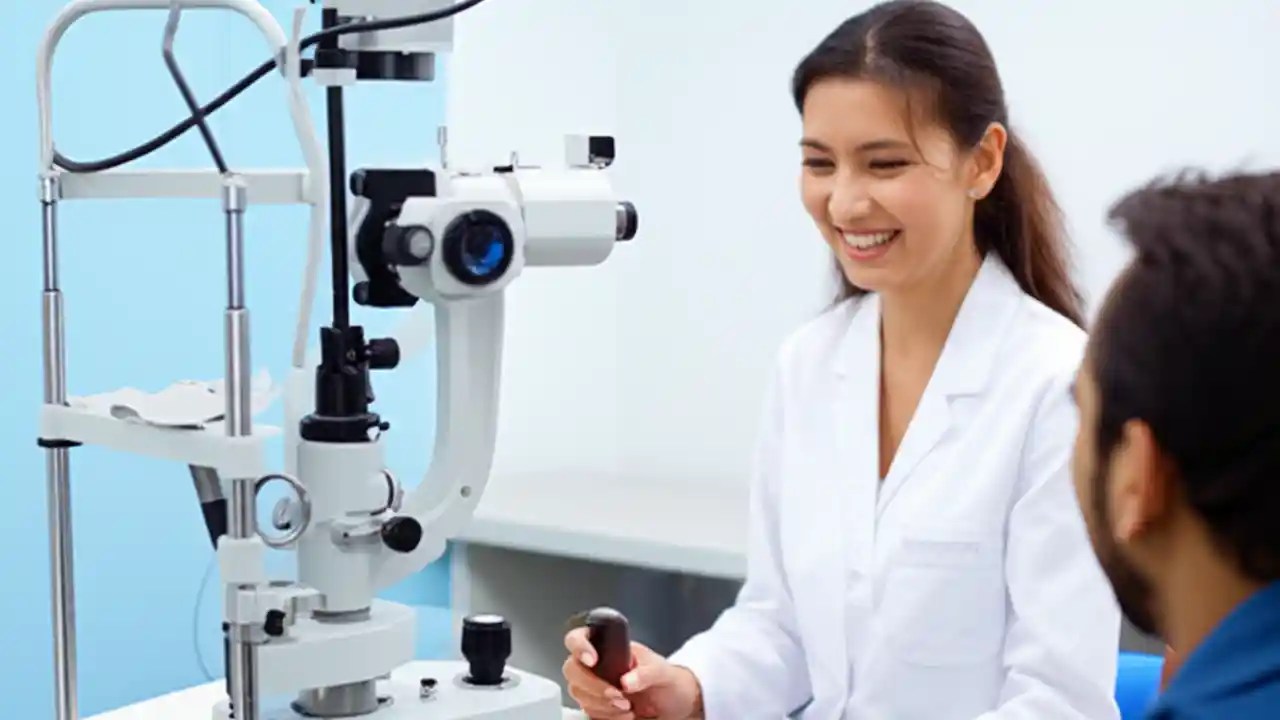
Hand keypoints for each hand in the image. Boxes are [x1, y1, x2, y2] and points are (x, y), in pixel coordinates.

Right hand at [562, 627, 702, 718]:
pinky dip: (604, 715)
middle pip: (572, 669)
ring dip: (601, 704)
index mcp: (609, 646)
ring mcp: (593, 685)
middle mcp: (596, 664)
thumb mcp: (661, 672)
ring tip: (628, 708)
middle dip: (593, 685)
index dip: (579, 646)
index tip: (592, 660)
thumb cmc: (666, 679)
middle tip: (618, 695)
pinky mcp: (596, 705)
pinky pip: (588, 710)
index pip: (579, 637)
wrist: (674, 703)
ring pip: (578, 692)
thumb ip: (645, 673)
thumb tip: (627, 681)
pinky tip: (624, 716)